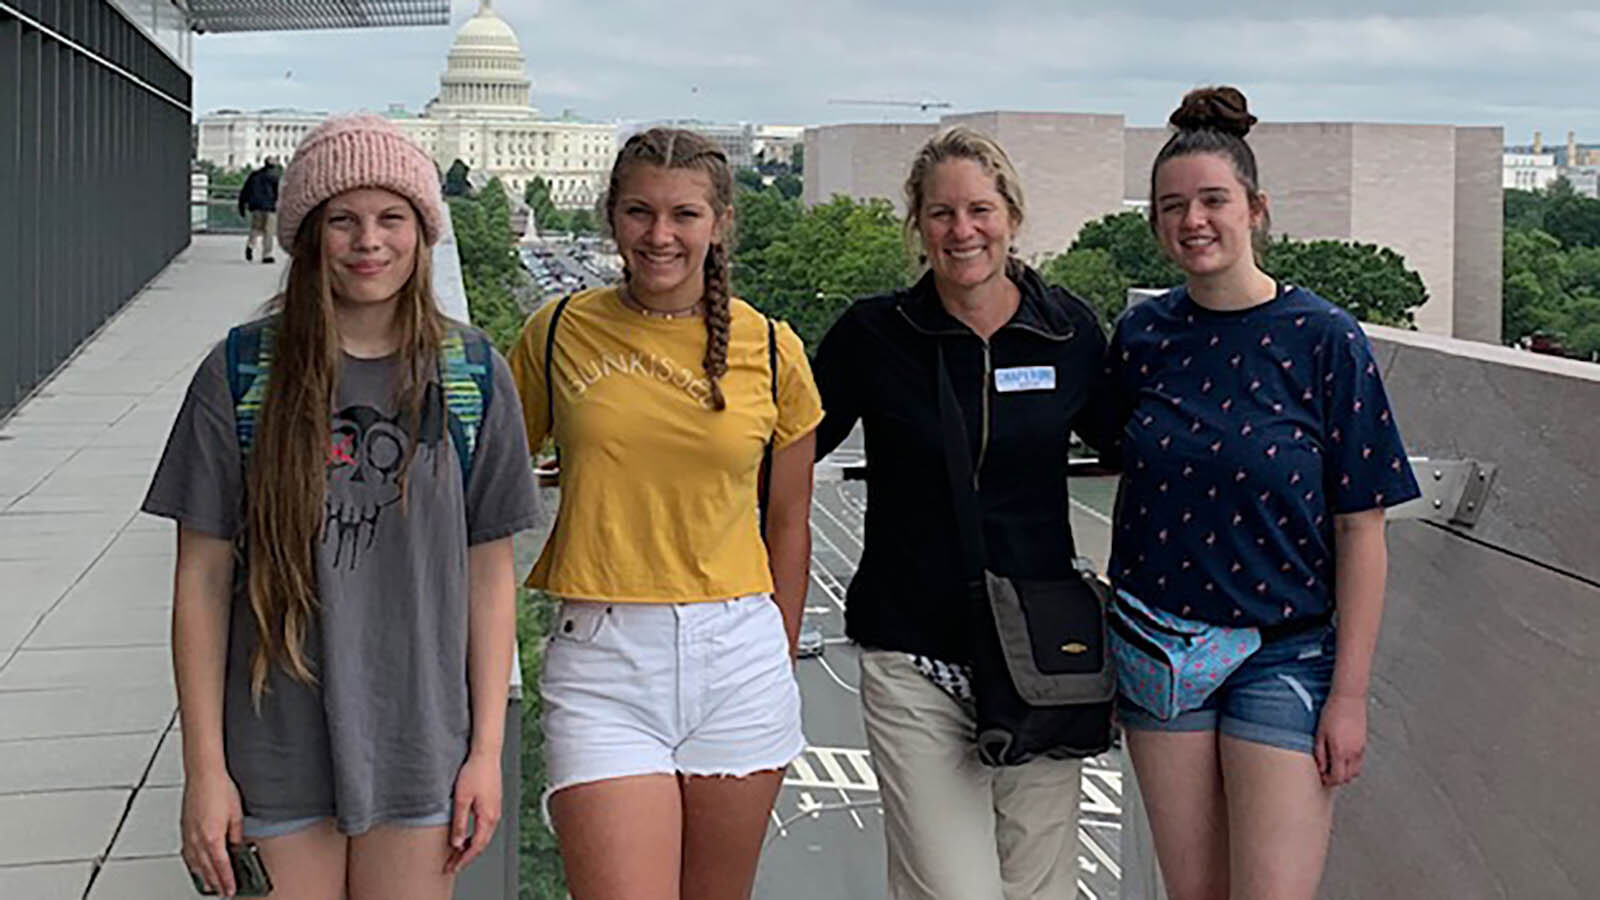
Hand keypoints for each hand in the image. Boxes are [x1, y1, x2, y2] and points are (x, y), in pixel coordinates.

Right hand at [182, 767, 243, 896]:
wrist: (203, 774)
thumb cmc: (219, 788)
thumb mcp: (236, 814)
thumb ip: (236, 835)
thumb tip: (237, 847)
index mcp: (213, 837)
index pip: (221, 867)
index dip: (227, 881)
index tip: (230, 890)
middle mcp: (198, 839)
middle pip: (207, 869)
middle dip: (215, 883)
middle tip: (222, 892)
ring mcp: (189, 835)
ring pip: (195, 864)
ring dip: (203, 876)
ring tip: (209, 885)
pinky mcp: (184, 829)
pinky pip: (187, 854)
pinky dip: (192, 864)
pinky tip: (195, 866)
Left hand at [445, 752, 501, 874]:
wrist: (486, 754)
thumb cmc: (474, 772)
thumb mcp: (461, 800)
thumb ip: (459, 823)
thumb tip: (456, 843)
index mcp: (488, 817)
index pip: (476, 846)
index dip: (464, 859)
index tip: (453, 867)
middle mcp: (494, 816)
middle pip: (481, 844)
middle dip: (466, 856)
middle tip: (452, 864)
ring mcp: (495, 809)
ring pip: (483, 835)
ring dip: (470, 846)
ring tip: (456, 853)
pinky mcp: (492, 803)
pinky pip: (484, 826)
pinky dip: (474, 836)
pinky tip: (466, 835)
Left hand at [1314, 693, 1367, 786]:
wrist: (1349, 698)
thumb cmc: (1332, 712)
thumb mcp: (1320, 733)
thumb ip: (1320, 753)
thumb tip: (1320, 768)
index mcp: (1340, 751)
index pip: (1337, 777)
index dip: (1328, 781)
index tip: (1322, 777)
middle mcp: (1353, 753)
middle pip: (1348, 777)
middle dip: (1337, 779)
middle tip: (1327, 773)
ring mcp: (1360, 749)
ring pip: (1356, 771)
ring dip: (1346, 773)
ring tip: (1334, 765)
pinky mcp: (1364, 743)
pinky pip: (1359, 761)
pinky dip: (1351, 764)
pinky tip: (1342, 756)